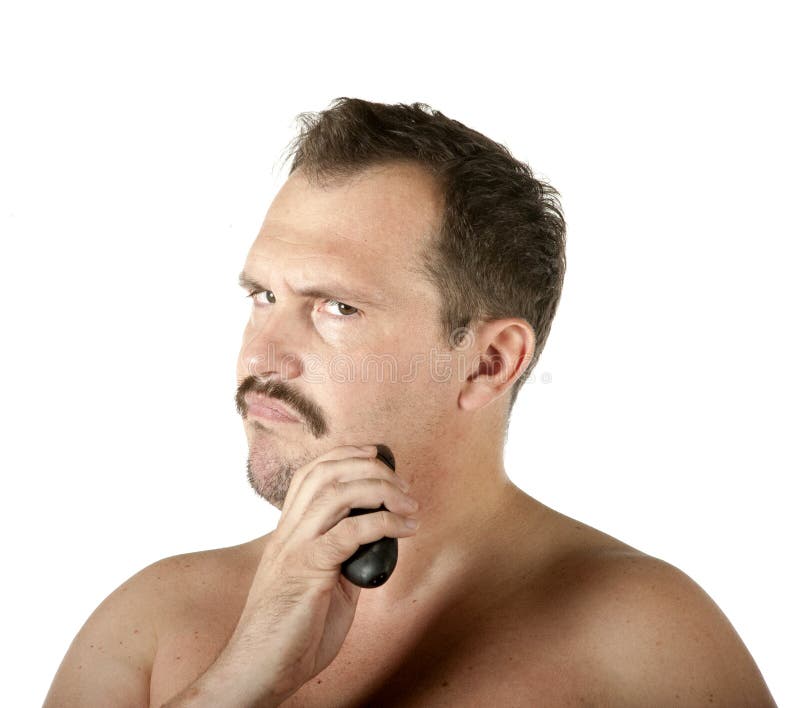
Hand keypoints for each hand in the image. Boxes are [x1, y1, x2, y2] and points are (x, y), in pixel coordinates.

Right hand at [214, 444, 419, 705]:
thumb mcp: (324, 584)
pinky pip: (349, 532)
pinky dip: (383, 523)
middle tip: (403, 486)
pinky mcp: (306, 569)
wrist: (258, 670)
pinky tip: (405, 529)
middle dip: (370, 467)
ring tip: (409, 504)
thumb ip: (344, 557)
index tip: (376, 455)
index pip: (312, 474)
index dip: (345, 455)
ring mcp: (294, 548)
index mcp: (289, 532)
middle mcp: (288, 532)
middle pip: (326, 473)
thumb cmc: (293, 632)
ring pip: (336, 493)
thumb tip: (377, 539)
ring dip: (380, 490)